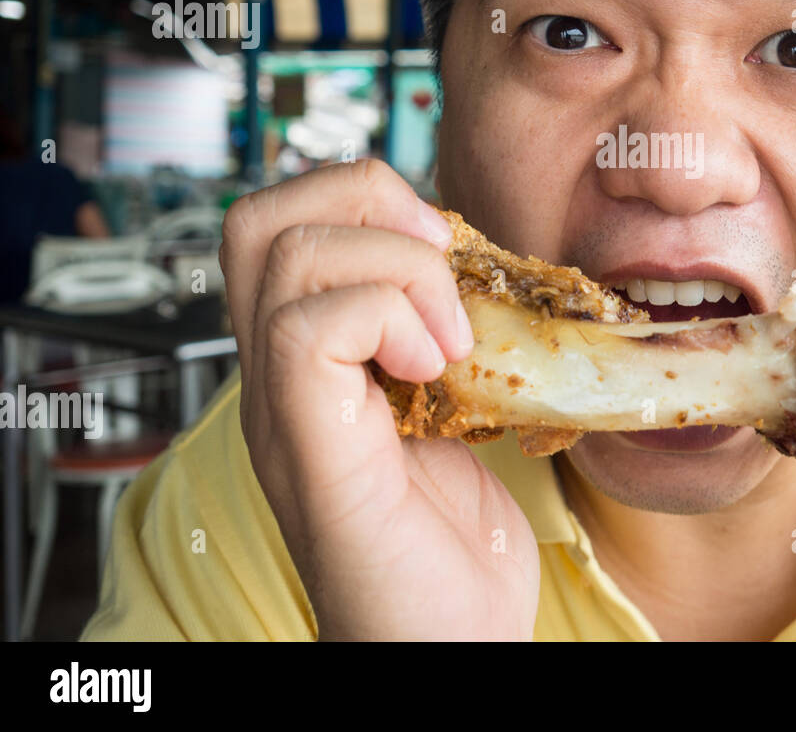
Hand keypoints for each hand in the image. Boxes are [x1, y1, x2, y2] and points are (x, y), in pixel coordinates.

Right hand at [219, 160, 538, 639]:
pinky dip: (387, 319)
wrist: (449, 651)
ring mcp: (287, 417)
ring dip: (396, 269)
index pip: (280, 222)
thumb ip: (445, 339)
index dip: (362, 198)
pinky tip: (432, 370)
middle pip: (260, 218)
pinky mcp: (312, 455)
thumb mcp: (459, 411)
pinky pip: (308, 332)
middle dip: (365, 202)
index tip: (444, 247)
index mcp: (313, 364)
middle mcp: (281, 382)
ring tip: (446, 338)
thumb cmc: (454, 548)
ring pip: (284, 257)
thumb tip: (482, 266)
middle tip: (439, 264)